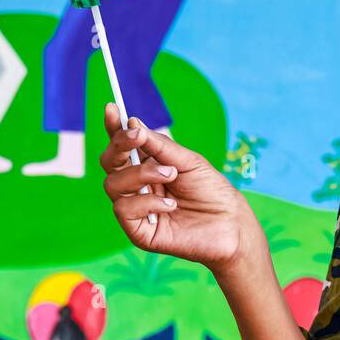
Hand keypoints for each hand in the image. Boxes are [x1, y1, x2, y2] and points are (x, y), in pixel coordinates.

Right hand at [99, 103, 260, 273]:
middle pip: (109, 163)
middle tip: (138, 137)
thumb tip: (133, 123)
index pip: (123, 146)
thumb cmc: (211, 190)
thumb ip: (160, 146)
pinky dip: (146, 202)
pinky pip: (123, 210)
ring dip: (140, 174)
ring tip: (171, 175)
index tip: (113, 107)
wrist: (230, 223)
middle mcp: (137, 186)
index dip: (114, 127)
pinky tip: (171, 204)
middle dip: (119, 146)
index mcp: (147, 166)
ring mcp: (136, 209)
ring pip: (112, 184)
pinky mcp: (138, 232)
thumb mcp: (188, 161)